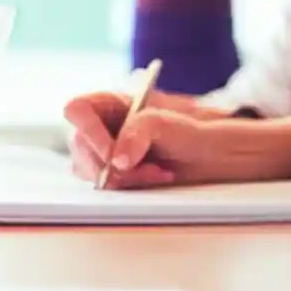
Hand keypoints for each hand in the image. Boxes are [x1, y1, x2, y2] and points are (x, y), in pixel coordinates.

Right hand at [63, 92, 242, 188]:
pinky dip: (128, 187)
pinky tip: (155, 178)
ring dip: (122, 177)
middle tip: (140, 169)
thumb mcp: (169, 123)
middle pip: (79, 145)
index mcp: (109, 103)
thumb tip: (117, 160)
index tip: (112, 156)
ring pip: (89, 169)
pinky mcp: (112, 174)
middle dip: (109, 163)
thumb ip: (140, 131)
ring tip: (157, 172)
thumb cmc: (192, 131)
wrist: (212, 156)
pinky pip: (104, 185)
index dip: (87, 132)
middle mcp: (101, 126)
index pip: (77, 110)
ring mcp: (104, 151)